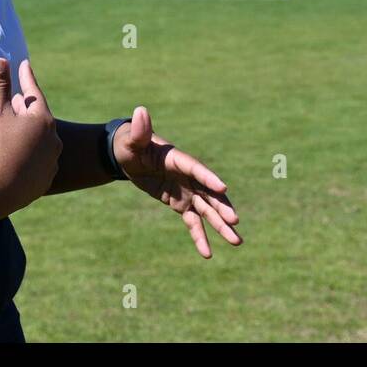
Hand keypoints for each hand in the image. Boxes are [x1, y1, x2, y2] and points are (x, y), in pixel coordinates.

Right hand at [0, 58, 61, 215]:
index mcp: (43, 120)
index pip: (33, 92)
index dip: (26, 78)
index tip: (24, 65)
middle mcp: (53, 139)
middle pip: (38, 116)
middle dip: (26, 106)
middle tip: (17, 97)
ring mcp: (51, 160)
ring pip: (41, 139)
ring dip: (30, 131)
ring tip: (18, 126)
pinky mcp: (45, 179)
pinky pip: (39, 160)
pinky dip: (31, 153)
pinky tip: (23, 154)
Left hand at [112, 107, 241, 257]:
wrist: (130, 158)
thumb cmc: (130, 146)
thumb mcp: (132, 141)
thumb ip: (139, 130)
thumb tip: (139, 111)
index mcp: (178, 159)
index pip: (196, 169)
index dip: (208, 178)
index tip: (223, 188)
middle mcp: (188, 176)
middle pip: (209, 194)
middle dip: (222, 207)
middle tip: (235, 221)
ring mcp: (187, 191)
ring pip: (207, 211)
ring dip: (221, 226)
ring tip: (237, 242)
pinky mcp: (182, 204)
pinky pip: (193, 223)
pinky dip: (200, 237)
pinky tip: (207, 254)